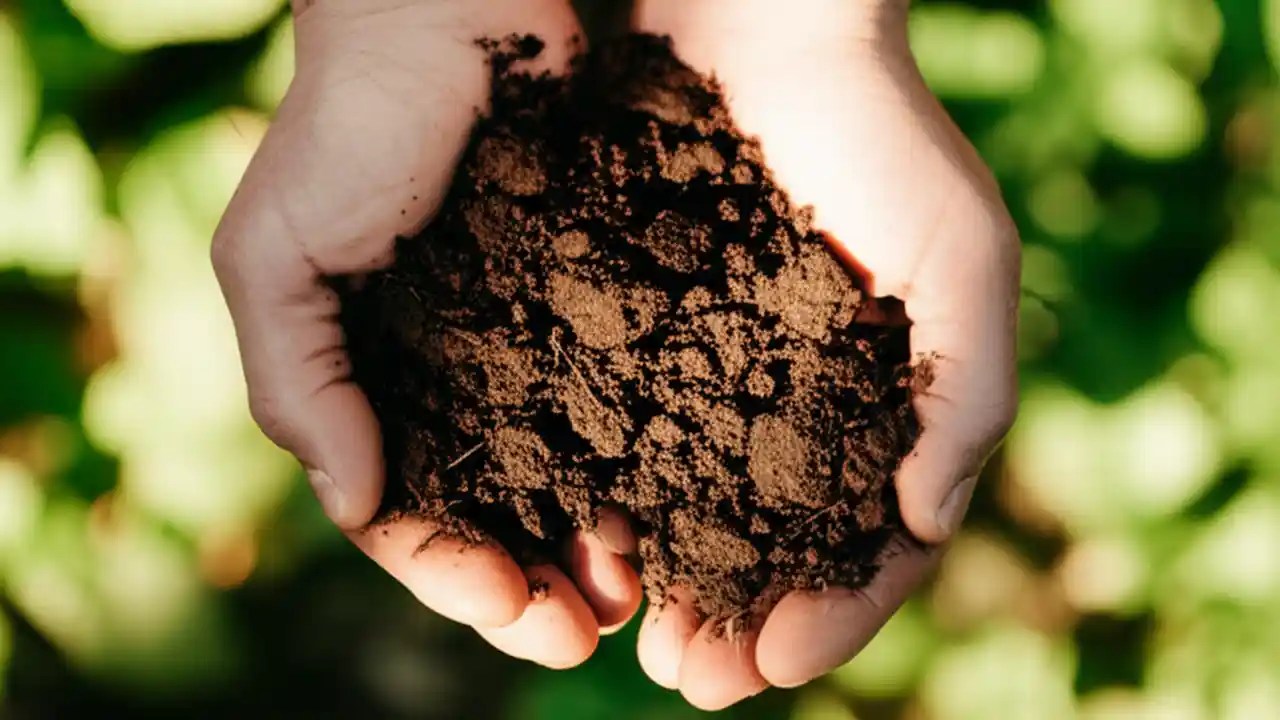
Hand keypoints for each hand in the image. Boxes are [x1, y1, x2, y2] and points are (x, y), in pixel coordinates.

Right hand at [212, 0, 641, 667]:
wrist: (456, 15)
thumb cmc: (350, 127)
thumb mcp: (276, 255)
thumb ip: (297, 382)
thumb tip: (350, 502)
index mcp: (371, 386)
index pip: (406, 514)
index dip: (455, 576)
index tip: (515, 616)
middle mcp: (452, 382)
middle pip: (496, 514)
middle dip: (534, 584)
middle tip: (590, 635)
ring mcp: (529, 348)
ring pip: (566, 474)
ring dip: (596, 540)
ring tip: (641, 593)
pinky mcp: (601, 302)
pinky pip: (627, 400)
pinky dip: (644, 459)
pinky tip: (678, 500)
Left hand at [632, 0, 1020, 708]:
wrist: (759, 30)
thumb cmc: (875, 136)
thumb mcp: (962, 263)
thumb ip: (964, 398)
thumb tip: (921, 524)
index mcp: (886, 403)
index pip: (872, 539)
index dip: (835, 611)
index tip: (779, 661)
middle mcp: (802, 402)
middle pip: (775, 544)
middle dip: (741, 619)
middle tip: (696, 678)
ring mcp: (722, 372)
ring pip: (698, 507)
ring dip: (673, 580)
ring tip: (643, 642)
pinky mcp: (645, 331)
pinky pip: (630, 431)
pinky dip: (619, 494)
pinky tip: (592, 538)